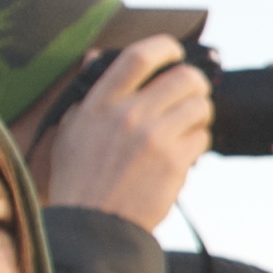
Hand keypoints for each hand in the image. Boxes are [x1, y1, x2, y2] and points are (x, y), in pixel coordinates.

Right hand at [25, 34, 211, 231]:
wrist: (93, 226)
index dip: (165, 46)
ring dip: (200, 115)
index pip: (139, 57)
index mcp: (100, 104)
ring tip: (187, 128)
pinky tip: (183, 154)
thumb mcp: (71, 130)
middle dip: (196, 83)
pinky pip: (202, 138)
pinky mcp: (174, 162)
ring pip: (200, 106)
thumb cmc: (79, 179)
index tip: (175, 50)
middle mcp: (128, 115)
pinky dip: (198, 143)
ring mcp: (154, 138)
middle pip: (183, 77)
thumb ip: (89, 93)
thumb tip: (98, 54)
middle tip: (192, 94)